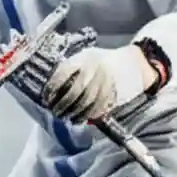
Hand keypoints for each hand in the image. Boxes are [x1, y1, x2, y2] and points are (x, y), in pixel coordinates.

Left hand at [42, 45, 156, 122]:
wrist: (131, 62)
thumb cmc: (102, 59)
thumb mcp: (84, 56)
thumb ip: (70, 67)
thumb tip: (52, 85)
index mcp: (84, 58)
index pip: (63, 74)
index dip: (52, 88)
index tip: (46, 97)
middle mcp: (95, 70)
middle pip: (74, 91)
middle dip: (62, 104)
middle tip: (54, 111)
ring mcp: (105, 83)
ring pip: (86, 102)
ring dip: (73, 113)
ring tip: (65, 117)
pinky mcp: (113, 93)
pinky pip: (99, 108)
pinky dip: (87, 116)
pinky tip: (80, 120)